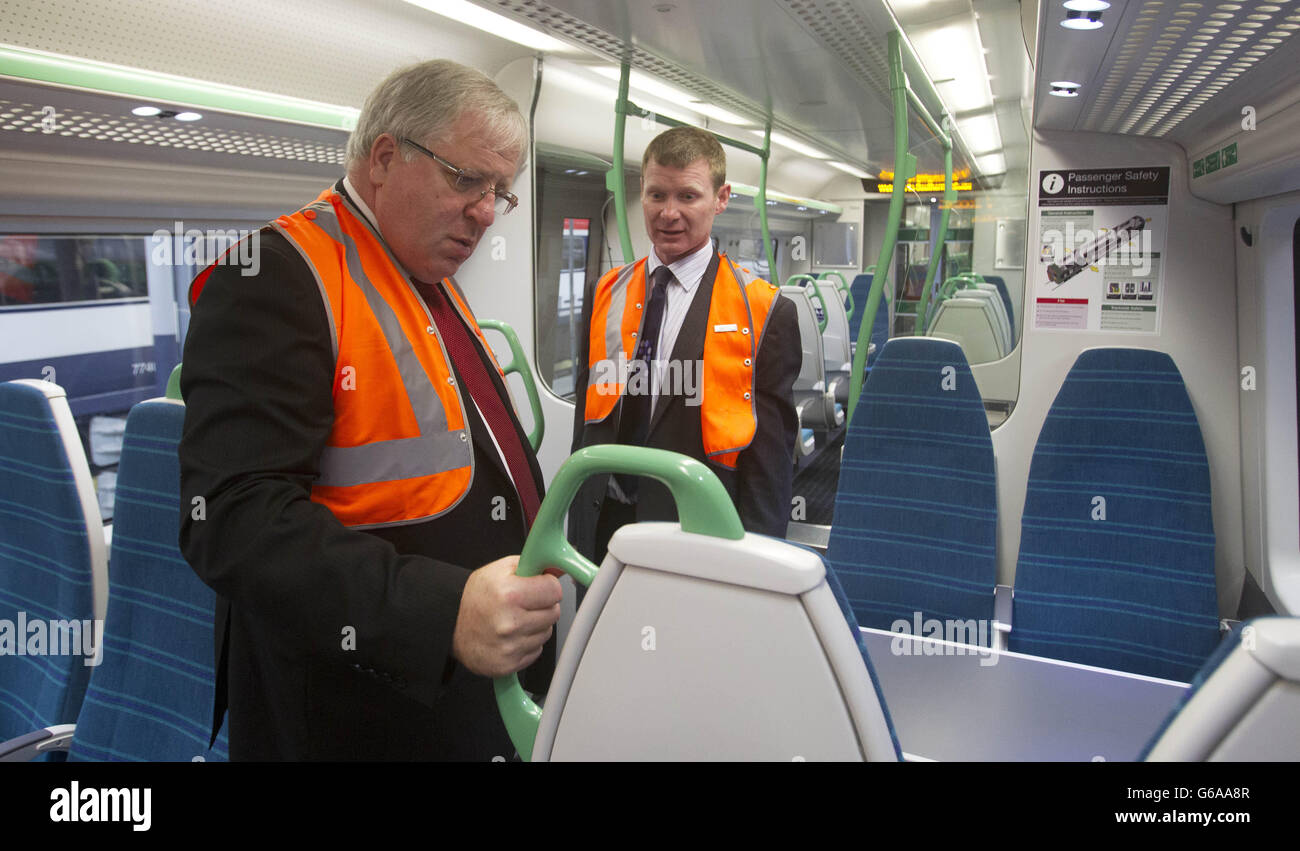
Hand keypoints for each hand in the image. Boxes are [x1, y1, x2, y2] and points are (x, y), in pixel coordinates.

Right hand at [452, 555, 562, 677]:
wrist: (450, 628)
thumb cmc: (476, 598)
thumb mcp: (499, 570)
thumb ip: (532, 564)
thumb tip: (559, 566)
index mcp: (509, 594)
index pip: (554, 590)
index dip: (547, 586)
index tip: (538, 586)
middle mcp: (510, 622)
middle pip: (554, 612)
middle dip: (543, 606)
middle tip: (524, 603)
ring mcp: (510, 646)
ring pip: (547, 632)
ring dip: (537, 625)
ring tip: (515, 619)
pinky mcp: (509, 664)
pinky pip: (536, 650)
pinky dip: (528, 643)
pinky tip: (512, 636)